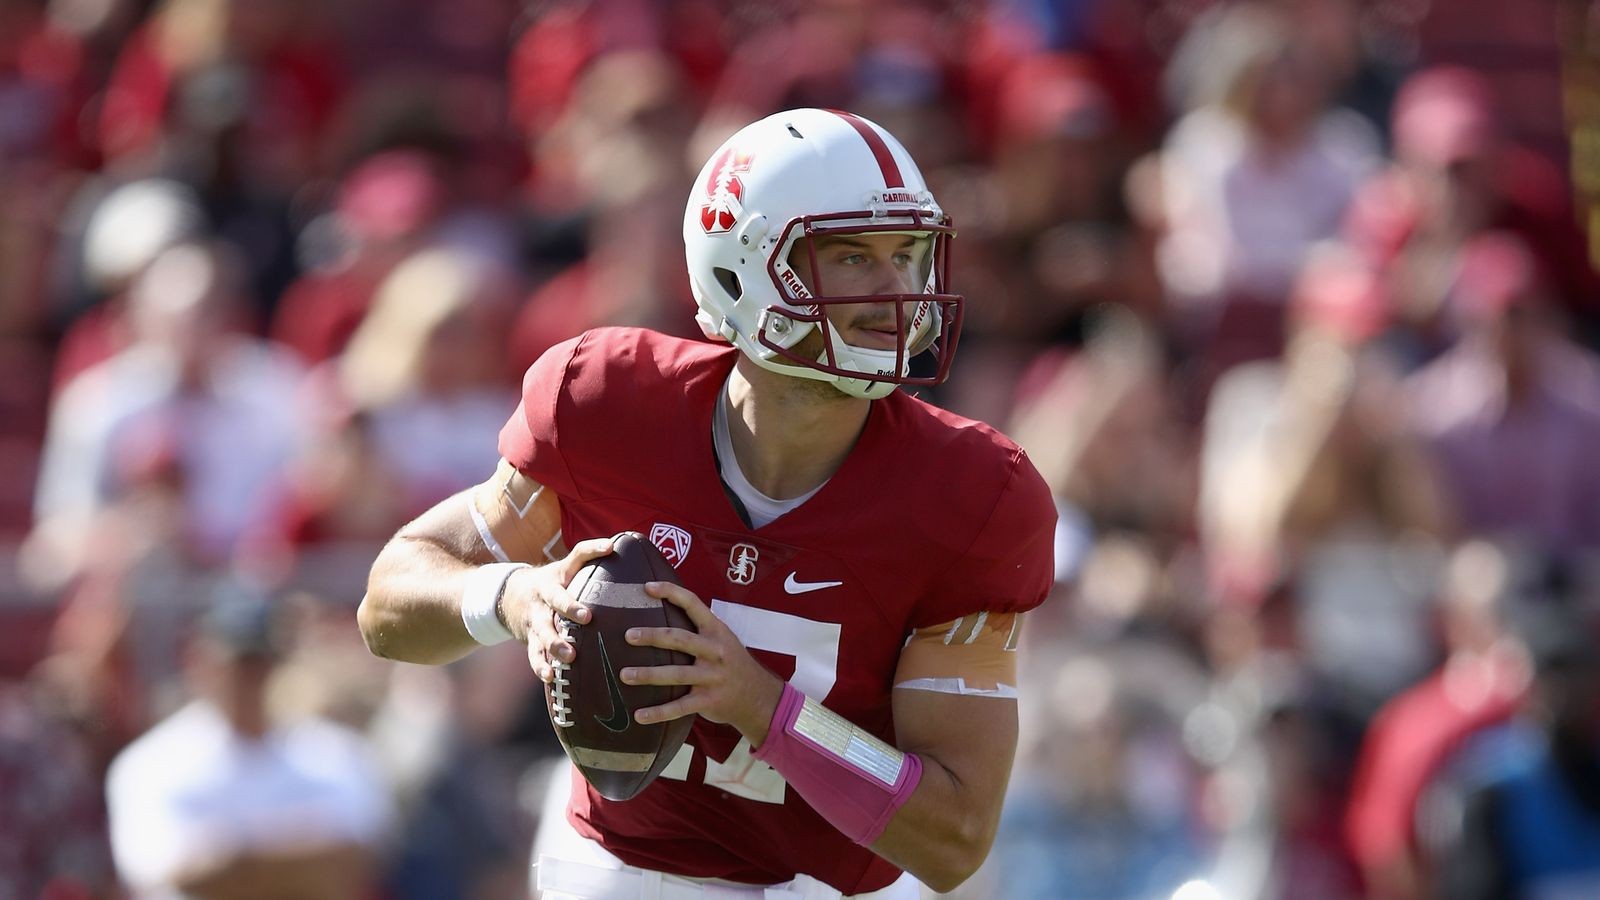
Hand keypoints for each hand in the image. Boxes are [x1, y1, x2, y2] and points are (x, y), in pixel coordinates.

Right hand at [500, 538, 613, 682]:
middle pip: (556, 598)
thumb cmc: (554, 583)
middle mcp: (545, 594)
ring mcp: (536, 617)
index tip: (610, 547)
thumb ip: (593, 562)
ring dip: (555, 644)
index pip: (578, 555)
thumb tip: (625, 548)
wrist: (511, 596)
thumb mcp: (568, 569)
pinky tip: (550, 677)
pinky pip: (534, 653)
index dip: (593, 549)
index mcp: (560, 574)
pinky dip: (540, 666)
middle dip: (570, 607)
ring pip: (543, 630)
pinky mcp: (529, 637)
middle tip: (587, 617)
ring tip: (570, 656)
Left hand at [620, 581, 784, 743]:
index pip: (693, 604)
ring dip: (648, 675)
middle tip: (628, 635)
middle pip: (680, 640)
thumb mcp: (722, 639)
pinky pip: (680, 707)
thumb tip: (660, 613)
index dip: (671, 592)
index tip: (646, 587)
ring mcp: (713, 677)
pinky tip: (639, 715)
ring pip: (676, 674)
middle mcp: (715, 651)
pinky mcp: (709, 701)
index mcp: (716, 630)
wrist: (758, 696)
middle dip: (652, 637)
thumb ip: (698, 628)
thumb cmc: (731, 662)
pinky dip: (659, 712)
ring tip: (624, 675)